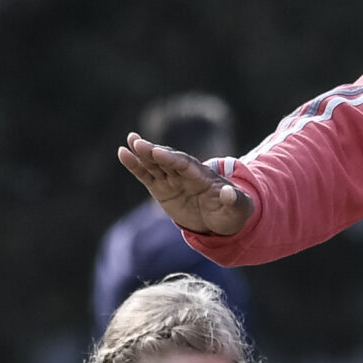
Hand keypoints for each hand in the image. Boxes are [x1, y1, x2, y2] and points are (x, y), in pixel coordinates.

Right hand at [116, 135, 255, 236]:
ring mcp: (173, 180)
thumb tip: (230, 194)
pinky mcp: (161, 188)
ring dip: (142, 154)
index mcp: (204, 176)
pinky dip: (135, 166)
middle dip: (154, 152)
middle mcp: (186, 174)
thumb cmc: (232, 212)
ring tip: (129, 142)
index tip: (158, 153)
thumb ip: (235, 201)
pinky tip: (123, 154)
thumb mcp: (239, 209)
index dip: (172, 159)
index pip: (186, 165)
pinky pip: (146, 175)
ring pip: (155, 165)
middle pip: (168, 161)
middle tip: (138, 142)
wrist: (221, 220)